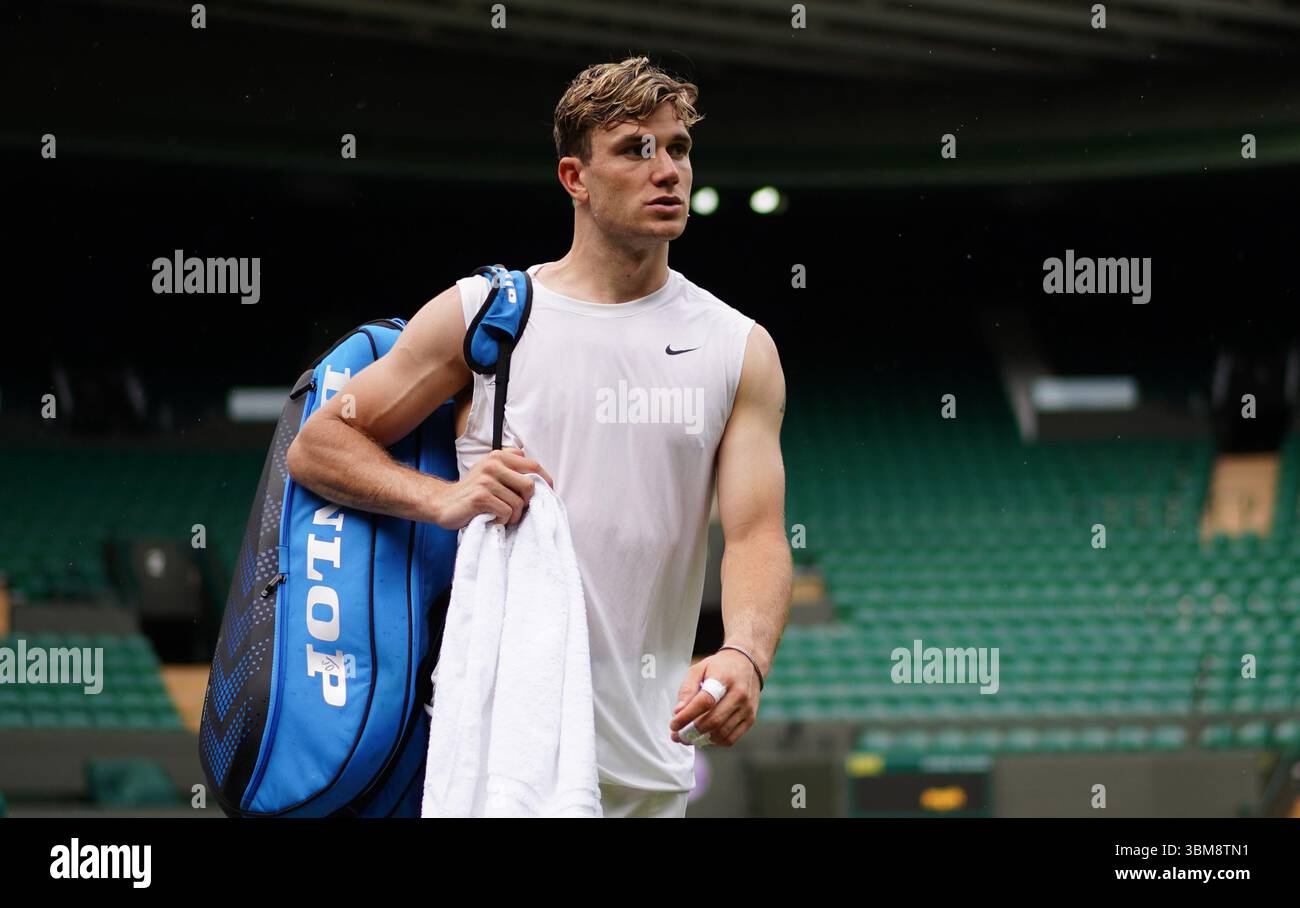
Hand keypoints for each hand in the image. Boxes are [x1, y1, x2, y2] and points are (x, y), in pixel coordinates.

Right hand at [432, 447, 552, 528]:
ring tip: (502, 517)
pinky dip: (503, 521)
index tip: (544, 493)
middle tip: (517, 510)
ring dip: (514, 516)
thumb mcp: (491, 472)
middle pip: (529, 485)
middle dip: (527, 502)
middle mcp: (493, 464)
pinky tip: (493, 519)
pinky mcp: (481, 497)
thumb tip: (539, 479)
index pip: (533, 465)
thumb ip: (511, 469)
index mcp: (498, 456)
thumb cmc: (472, 492)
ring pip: (518, 503)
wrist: (443, 503)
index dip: (544, 481)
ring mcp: (486, 480)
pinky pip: (506, 512)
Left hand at [668, 649, 760, 747]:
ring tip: (688, 738)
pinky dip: (715, 742)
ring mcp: (746, 708)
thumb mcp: (699, 669)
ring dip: (702, 740)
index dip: (687, 716)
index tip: (674, 724)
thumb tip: (679, 712)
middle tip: (677, 735)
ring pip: (722, 733)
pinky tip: (704, 738)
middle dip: (692, 732)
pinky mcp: (750, 719)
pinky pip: (731, 739)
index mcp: (724, 678)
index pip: (705, 701)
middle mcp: (739, 694)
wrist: (747, 664)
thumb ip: (687, 689)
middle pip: (714, 720)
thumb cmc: (719, 667)